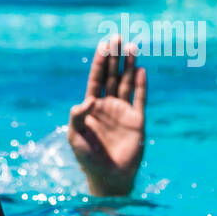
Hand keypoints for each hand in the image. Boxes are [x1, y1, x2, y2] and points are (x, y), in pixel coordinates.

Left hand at [68, 36, 146, 196]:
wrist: (109, 178)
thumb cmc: (88, 159)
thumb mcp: (75, 137)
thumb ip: (77, 117)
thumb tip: (89, 98)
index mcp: (92, 106)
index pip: (96, 79)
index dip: (99, 62)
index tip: (103, 45)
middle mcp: (108, 105)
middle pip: (112, 75)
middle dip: (114, 57)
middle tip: (117, 37)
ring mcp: (123, 112)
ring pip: (127, 83)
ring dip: (129, 65)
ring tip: (132, 47)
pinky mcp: (137, 120)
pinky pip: (140, 99)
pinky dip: (141, 85)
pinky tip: (141, 70)